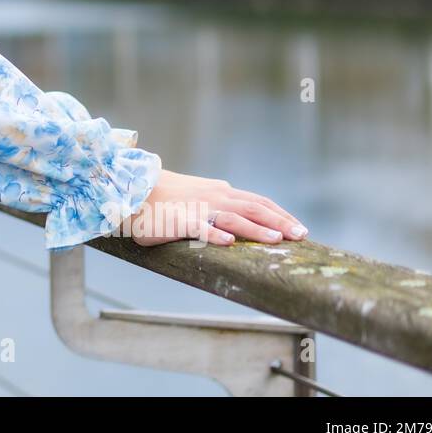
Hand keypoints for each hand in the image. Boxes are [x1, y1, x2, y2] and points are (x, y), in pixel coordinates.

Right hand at [119, 169, 307, 247]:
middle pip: (254, 207)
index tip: (299, 228)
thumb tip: (242, 214)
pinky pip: (199, 227)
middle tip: (300, 236)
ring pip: (233, 217)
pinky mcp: (179, 220)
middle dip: (280, 221)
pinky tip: (228, 243)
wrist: (131, 190)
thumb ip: (220, 203)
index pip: (258, 201)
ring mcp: (198, 208)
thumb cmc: (164, 197)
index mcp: (221, 192)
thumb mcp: (199, 195)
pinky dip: (215, 234)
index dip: (280, 214)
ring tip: (276, 240)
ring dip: (256, 228)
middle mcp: (215, 197)